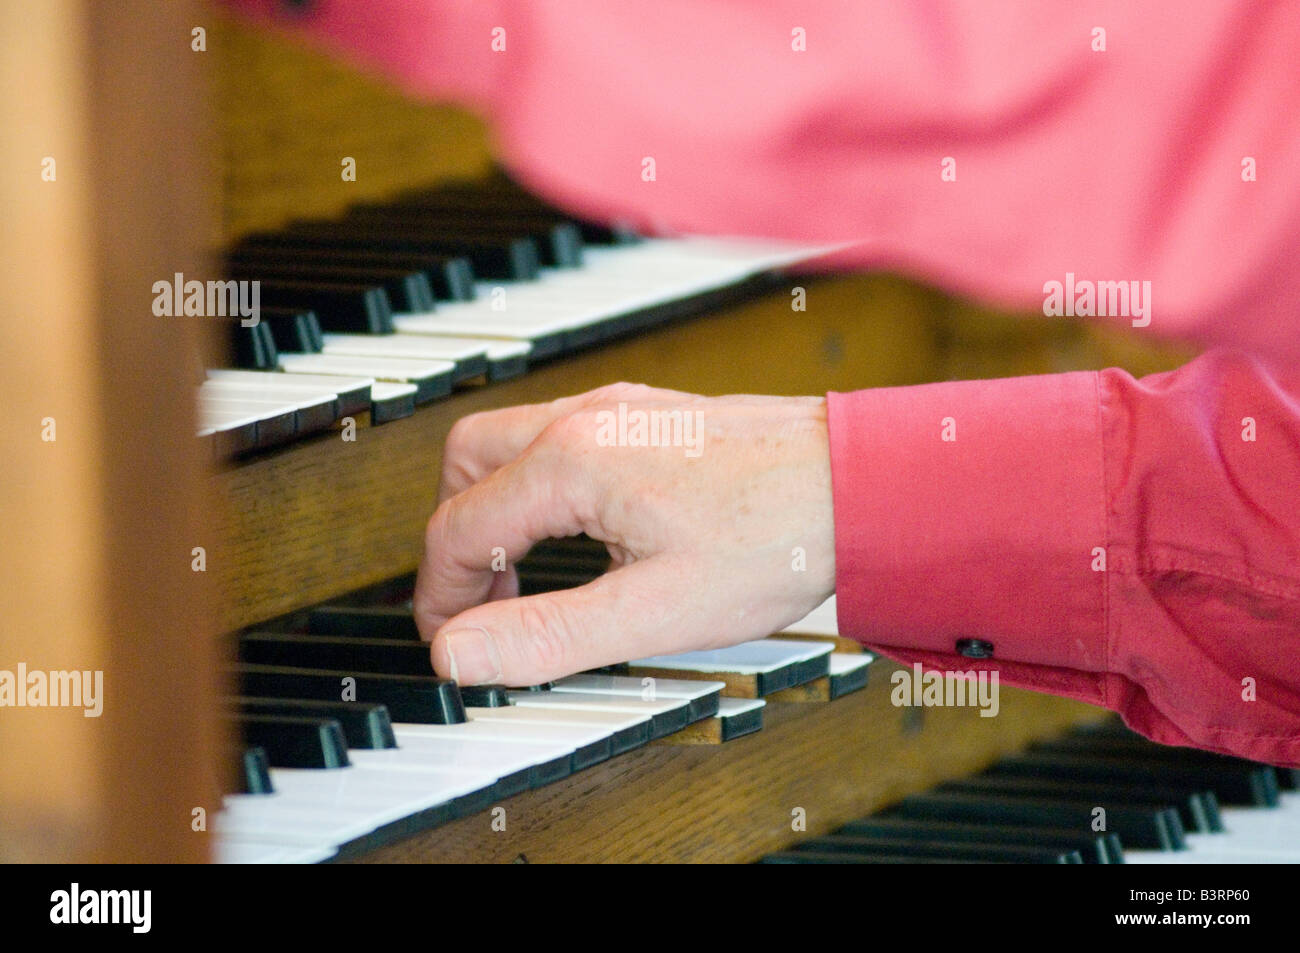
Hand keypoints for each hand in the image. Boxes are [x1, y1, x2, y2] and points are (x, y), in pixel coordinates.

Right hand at [414, 382, 834, 684]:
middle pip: (466, 463)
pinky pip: (561, 438)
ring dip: (499, 507)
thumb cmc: (776, 538)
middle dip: (458, 534)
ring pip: (512, 443)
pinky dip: (543, 487)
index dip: (441, 593)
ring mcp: (620, 409)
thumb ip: (547, 635)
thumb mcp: (654, 612)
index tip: (450, 639)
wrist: (860, 482)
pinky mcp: (649, 416)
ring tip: (528, 575)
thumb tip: (460, 653)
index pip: (460, 526)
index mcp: (573, 462)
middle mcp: (587, 419)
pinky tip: (582, 534)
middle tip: (480, 599)